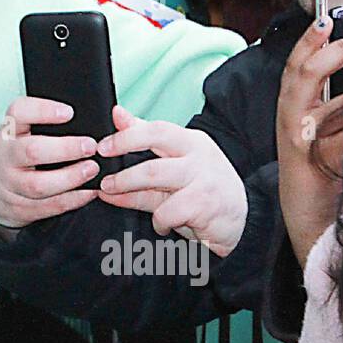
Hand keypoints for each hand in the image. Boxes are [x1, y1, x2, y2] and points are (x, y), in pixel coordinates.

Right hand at [0, 97, 102, 239]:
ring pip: (38, 185)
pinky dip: (72, 199)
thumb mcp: (19, 133)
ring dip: (70, 178)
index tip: (69, 113)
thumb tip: (89, 116)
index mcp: (8, 131)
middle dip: (64, 149)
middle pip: (31, 151)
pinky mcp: (20, 207)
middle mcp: (6, 156)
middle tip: (90, 146)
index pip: (19, 113)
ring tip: (92, 169)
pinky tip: (89, 191)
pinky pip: (48, 206)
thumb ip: (44, 124)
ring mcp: (10, 184)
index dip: (43, 110)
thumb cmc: (14, 156)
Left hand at [95, 106, 246, 255]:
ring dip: (128, 187)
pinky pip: (168, 210)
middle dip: (122, 165)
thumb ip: (143, 145)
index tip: (102, 147)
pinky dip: (158, 221)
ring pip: (154, 175)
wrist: (240, 223)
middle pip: (153, 149)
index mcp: (190, 141)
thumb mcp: (173, 166)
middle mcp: (199, 154)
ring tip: (115, 194)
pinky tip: (162, 224)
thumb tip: (116, 117)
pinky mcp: (205, 204)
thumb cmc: (202, 191)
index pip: (156, 128)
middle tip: (104, 180)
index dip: (126, 136)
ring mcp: (204, 178)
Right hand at [275, 18, 342, 266]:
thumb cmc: (322, 172)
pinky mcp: (313, 159)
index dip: (309, 41)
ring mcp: (299, 139)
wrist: (307, 215)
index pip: (295, 65)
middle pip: (302, 74)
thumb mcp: (327, 131)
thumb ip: (338, 107)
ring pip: (331, 105)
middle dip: (330, 54)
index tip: (326, 19)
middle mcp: (289, 118)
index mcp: (292, 107)